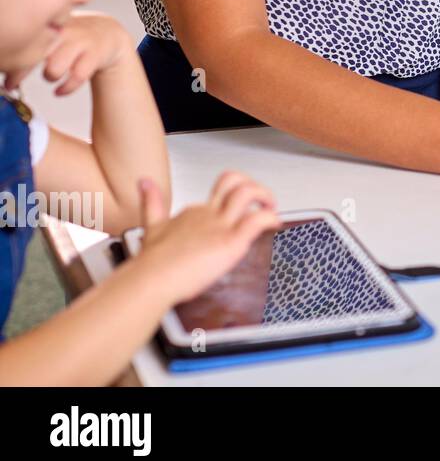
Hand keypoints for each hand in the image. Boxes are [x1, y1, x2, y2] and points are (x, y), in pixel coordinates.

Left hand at [6, 11, 133, 95]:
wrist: (107, 34)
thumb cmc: (70, 38)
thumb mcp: (51, 33)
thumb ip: (30, 43)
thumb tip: (2, 65)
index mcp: (47, 23)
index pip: (21, 43)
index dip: (9, 63)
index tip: (4, 76)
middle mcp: (62, 30)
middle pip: (32, 55)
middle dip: (19, 73)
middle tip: (11, 84)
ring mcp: (79, 42)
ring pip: (53, 69)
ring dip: (49, 76)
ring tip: (50, 76)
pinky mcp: (95, 55)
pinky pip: (76, 78)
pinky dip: (65, 88)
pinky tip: (59, 91)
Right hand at [134, 171, 279, 304]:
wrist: (151, 279)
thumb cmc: (152, 262)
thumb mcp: (151, 225)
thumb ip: (152, 203)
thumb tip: (144, 182)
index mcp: (195, 212)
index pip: (219, 196)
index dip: (233, 204)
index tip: (239, 216)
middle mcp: (208, 214)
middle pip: (234, 181)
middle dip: (255, 187)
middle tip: (264, 202)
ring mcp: (220, 226)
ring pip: (247, 193)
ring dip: (266, 196)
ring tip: (272, 209)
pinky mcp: (230, 242)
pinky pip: (257, 220)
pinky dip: (270, 218)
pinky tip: (274, 224)